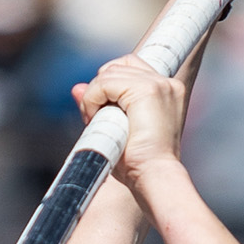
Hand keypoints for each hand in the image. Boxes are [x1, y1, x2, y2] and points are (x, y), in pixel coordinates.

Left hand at [74, 55, 187, 184]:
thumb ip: (99, 105)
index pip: (130, 66)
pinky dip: (92, 99)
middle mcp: (166, 84)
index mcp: (166, 91)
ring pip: (109, 73)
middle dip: (99, 89)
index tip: (101, 109)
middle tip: (94, 119)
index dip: (109, 81)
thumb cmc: (139, 164)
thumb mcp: (115, 129)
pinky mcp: (146, 90)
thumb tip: (76, 87)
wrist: (154, 177)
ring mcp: (158, 85)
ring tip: (96, 122)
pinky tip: (95, 118)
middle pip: (117, 66)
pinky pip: (105, 82)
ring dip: (93, 96)